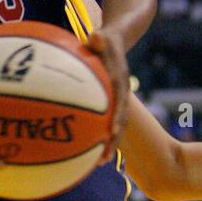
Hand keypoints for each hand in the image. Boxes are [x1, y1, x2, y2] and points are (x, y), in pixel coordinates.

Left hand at [85, 27, 128, 159]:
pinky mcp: (107, 104)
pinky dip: (94, 135)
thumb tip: (96, 35)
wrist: (116, 40)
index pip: (121, 103)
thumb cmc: (104, 38)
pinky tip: (80, 149)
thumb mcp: (104, 36)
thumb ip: (100, 39)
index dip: (117, 118)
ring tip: (96, 164)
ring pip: (112, 126)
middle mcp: (119, 95)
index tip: (112, 133)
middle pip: (119, 122)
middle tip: (103, 160)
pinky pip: (102, 122)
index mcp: (120, 82)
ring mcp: (114, 101)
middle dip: (113, 142)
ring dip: (106, 145)